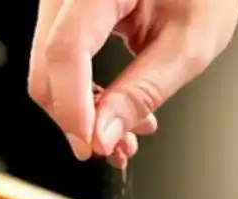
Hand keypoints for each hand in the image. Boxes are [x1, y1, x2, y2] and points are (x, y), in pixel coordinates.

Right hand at [29, 0, 237, 167]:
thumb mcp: (189, 42)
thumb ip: (144, 90)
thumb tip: (104, 135)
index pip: (67, 49)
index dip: (74, 106)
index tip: (93, 145)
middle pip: (47, 66)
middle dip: (77, 117)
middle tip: (114, 146)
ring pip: (47, 68)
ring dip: (80, 109)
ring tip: (122, 128)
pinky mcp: (66, 11)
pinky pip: (59, 57)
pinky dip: (81, 90)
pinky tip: (111, 104)